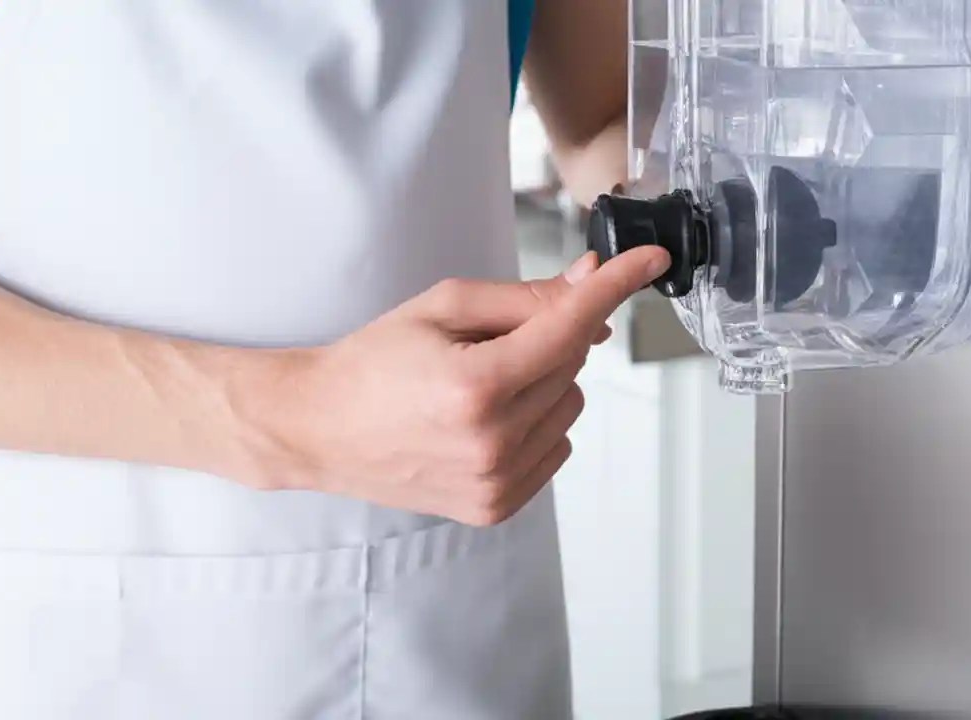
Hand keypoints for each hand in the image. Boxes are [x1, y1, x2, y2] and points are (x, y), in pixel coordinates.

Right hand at [246, 247, 669, 525]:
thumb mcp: (442, 308)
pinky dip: (535, 422)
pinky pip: (556, 446)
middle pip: (572, 363)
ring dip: (543, 382)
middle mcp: (493, 444)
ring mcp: (496, 483)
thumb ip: (523, 298)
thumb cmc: (371, 363)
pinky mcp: (496, 506)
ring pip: (570, 404)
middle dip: (548, 335)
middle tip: (490, 338)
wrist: (319, 429)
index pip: (569, 326)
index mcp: (476, 388)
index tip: (650, 261)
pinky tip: (485, 418)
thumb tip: (589, 284)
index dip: (614, 286)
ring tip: (478, 384)